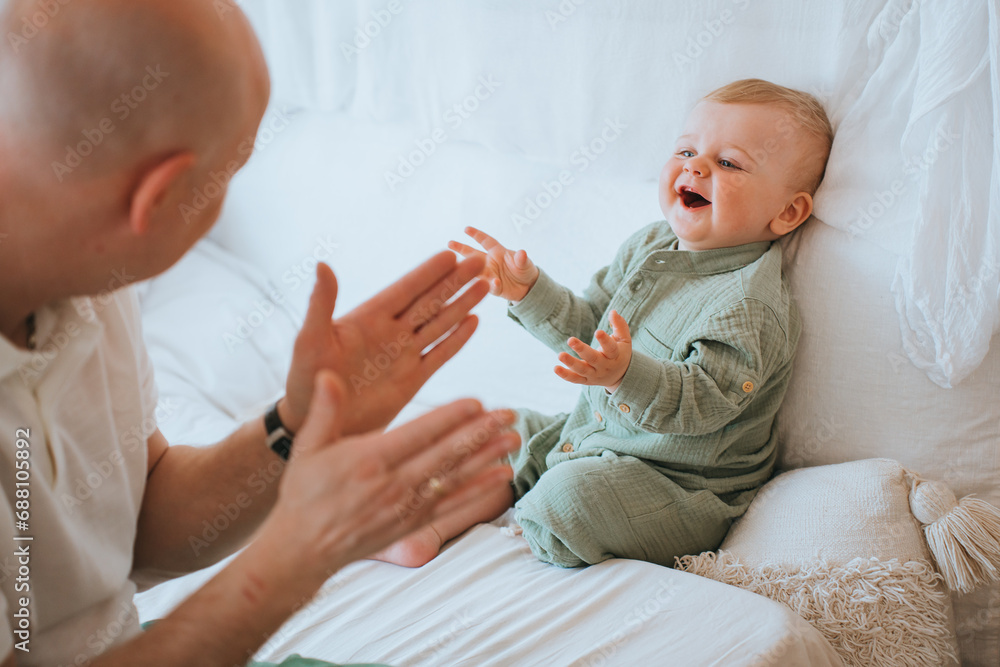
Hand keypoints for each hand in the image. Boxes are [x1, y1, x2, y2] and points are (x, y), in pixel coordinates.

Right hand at [267, 372, 519, 571]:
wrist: (302, 549)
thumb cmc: (304, 493)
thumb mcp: (307, 447)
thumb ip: (325, 410)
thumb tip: (328, 373)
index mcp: (369, 460)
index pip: (418, 434)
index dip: (450, 418)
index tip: (477, 401)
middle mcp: (393, 484)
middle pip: (445, 454)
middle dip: (480, 433)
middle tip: (510, 414)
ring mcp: (406, 507)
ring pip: (455, 478)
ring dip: (487, 458)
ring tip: (514, 440)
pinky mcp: (412, 525)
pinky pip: (453, 506)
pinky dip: (480, 491)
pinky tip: (502, 477)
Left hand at [281, 252, 488, 435]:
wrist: (316, 423)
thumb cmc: (305, 379)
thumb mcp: (310, 339)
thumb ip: (321, 303)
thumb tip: (322, 264)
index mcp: (368, 318)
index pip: (406, 289)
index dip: (428, 272)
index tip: (451, 254)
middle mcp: (391, 332)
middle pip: (431, 301)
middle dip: (456, 281)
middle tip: (480, 261)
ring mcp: (404, 355)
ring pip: (440, 323)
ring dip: (463, 304)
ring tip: (486, 285)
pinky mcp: (412, 380)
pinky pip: (440, 355)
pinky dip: (457, 339)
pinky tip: (474, 322)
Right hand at [448, 226, 538, 301]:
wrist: (528, 287)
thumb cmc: (524, 270)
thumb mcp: (525, 263)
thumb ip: (521, 259)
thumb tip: (522, 253)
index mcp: (497, 252)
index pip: (485, 241)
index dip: (476, 235)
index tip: (466, 229)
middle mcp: (490, 262)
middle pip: (473, 254)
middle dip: (461, 249)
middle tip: (449, 244)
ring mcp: (490, 275)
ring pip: (475, 272)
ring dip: (469, 269)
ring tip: (460, 267)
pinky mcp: (493, 288)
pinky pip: (489, 286)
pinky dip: (492, 285)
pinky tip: (495, 282)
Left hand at [554, 310, 631, 390]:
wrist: (620, 376)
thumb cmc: (620, 352)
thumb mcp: (624, 339)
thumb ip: (620, 325)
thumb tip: (613, 311)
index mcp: (615, 356)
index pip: (610, 348)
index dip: (604, 340)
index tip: (597, 331)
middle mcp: (604, 366)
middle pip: (593, 359)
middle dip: (581, 350)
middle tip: (570, 340)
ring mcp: (594, 374)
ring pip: (582, 370)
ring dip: (570, 363)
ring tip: (560, 355)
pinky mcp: (586, 380)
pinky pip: (575, 379)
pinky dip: (565, 375)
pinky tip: (556, 368)